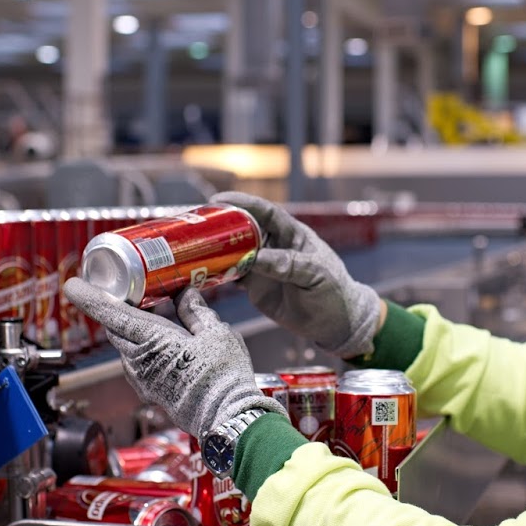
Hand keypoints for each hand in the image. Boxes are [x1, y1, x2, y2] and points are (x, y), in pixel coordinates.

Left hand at [62, 279, 282, 441]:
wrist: (227, 420)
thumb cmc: (223, 378)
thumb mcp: (217, 333)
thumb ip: (196, 311)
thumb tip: (185, 295)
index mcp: (152, 340)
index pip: (110, 314)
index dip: (89, 298)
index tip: (72, 285)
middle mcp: (138, 361)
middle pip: (116, 328)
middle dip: (120, 309)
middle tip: (136, 293)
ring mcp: (142, 379)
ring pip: (127, 346)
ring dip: (136, 329)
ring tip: (163, 317)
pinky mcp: (150, 392)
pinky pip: (137, 363)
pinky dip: (145, 348)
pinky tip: (168, 343)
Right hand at [211, 191, 382, 358]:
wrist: (336, 324)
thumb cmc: (333, 292)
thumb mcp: (315, 275)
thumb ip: (287, 264)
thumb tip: (255, 258)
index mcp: (292, 235)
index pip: (265, 212)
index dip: (243, 203)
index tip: (219, 200)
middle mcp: (274, 246)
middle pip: (242, 229)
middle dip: (220, 224)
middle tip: (194, 223)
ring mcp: (263, 266)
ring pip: (234, 251)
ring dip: (214, 249)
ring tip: (189, 246)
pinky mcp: (255, 286)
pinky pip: (232, 275)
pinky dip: (217, 273)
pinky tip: (200, 272)